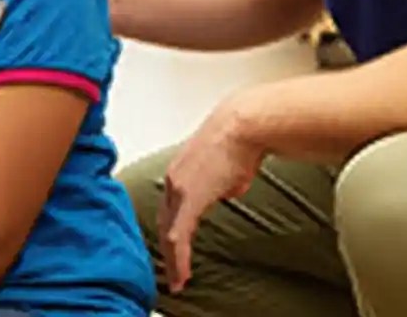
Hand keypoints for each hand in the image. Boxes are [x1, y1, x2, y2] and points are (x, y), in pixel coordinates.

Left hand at [159, 96, 263, 293]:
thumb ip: (218, 184)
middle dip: (166, 251)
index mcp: (178, 171)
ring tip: (178, 280)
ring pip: (169, 233)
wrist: (242, 126)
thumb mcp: (224, 168)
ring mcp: (178, 188)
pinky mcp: (189, 197)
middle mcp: (172, 180)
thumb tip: (224, 190)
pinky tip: (182, 272)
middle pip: (164, 223)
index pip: (168, 210)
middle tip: (172, 273)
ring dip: (173, 260)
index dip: (169, 232)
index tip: (173, 249)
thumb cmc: (238, 140)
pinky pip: (180, 234)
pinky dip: (180, 256)